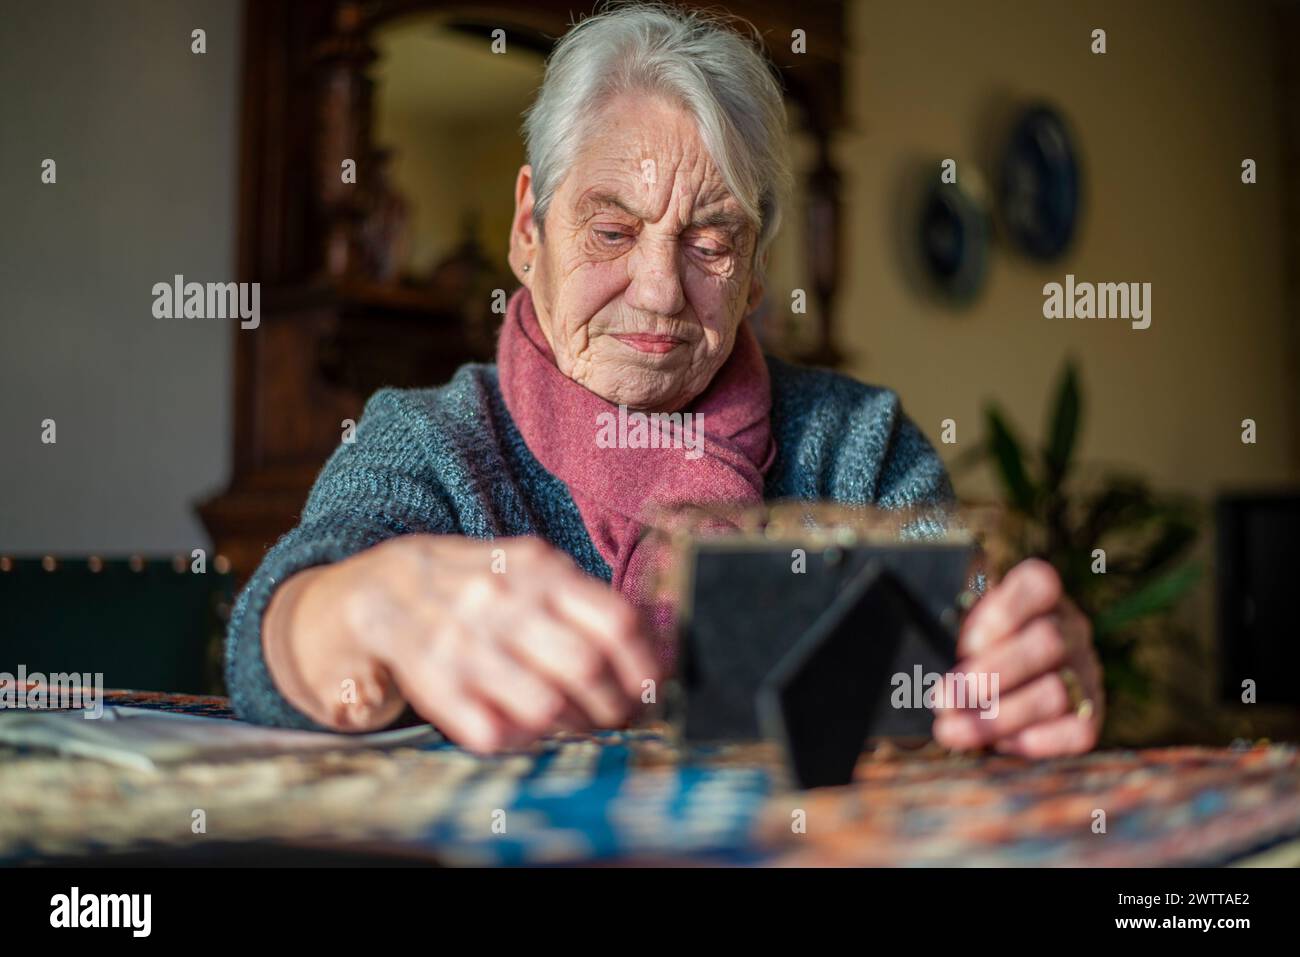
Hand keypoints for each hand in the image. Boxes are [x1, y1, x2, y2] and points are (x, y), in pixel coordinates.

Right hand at [262, 535, 659, 751]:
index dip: (644, 662)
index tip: (652, 684)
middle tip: (618, 713)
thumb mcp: (531, 568)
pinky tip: (525, 724)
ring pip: (546, 705)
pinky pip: (497, 732)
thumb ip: (585, 600)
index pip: (614, 620)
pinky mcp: (435, 684)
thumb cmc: (478, 581)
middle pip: (585, 667)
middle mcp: (501, 603)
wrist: (383, 588)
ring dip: (573, 724)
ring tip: (575, 721)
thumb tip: (651, 646)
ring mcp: (465, 644)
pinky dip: (522, 738)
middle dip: (614, 703)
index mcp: (537, 569)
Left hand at [931, 558, 1103, 756]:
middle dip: (989, 674)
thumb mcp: (961, 621)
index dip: (1002, 613)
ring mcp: (1086, 669)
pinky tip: (997, 742)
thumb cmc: (974, 645)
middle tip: (943, 698)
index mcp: (1041, 593)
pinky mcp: (1091, 712)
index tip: (965, 643)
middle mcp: (1071, 627)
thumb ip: (951, 624)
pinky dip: (1033, 740)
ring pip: (1055, 693)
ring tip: (951, 729)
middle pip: (1047, 642)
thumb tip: (930, 646)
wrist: (1007, 684)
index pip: (1040, 583)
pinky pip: (1078, 731)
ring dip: (997, 717)